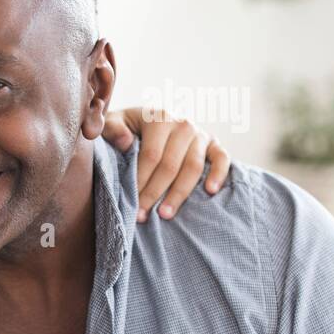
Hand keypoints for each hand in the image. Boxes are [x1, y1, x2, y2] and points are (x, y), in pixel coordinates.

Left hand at [103, 107, 230, 222]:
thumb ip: (112, 129)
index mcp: (159, 118)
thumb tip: (126, 143)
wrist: (147, 118)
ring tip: (165, 215)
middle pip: (170, 165)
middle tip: (142, 216)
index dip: (141, 181)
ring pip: (193, 167)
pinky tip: (210, 192)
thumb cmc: (126, 126)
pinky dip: (218, 174)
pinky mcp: (214, 143)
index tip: (131, 202)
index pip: (151, 156)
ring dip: (179, 194)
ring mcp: (200, 134)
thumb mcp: (113, 122)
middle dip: (155, 193)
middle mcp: (183, 124)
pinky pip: (221, 158)